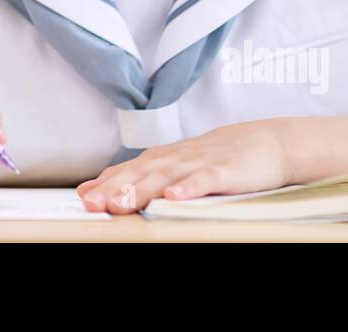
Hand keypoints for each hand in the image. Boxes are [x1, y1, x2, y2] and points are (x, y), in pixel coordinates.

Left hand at [76, 119, 292, 214]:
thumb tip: (98, 190)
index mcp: (162, 159)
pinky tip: (174, 198)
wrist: (266, 142)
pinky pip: (205, 180)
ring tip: (121, 205)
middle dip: (114, 189)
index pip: (128, 171)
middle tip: (93, 204)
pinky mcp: (226, 171)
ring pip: (166, 178)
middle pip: (140, 174)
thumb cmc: (215, 158)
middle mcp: (176, 159)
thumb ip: (140, 177)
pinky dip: (189, 188)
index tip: (82, 199)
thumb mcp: (176, 165)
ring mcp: (200, 163)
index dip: (104, 184)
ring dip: (142, 191)